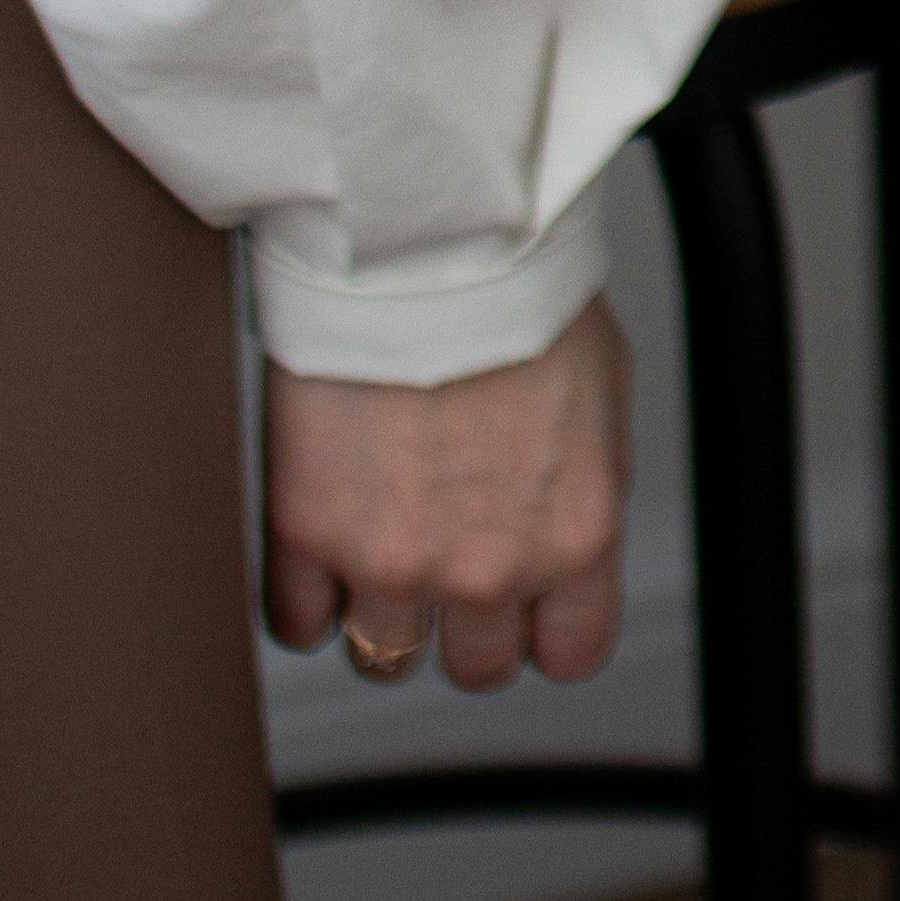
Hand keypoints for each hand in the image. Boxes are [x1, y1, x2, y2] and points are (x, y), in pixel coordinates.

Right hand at [263, 294, 632, 694]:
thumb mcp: (601, 391)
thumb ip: (583, 484)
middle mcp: (487, 566)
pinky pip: (299, 625)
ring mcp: (392, 559)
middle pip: (476, 665)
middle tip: (449, 548)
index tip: (528, 599)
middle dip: (466, 617)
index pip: (572, 653)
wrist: (429, 235)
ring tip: (384, 535)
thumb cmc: (519, 291)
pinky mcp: (309, 532)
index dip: (546, 625)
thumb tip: (566, 525)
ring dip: (386, 611)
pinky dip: (310, 596)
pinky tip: (328, 540)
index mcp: (574, 533)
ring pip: (385, 657)